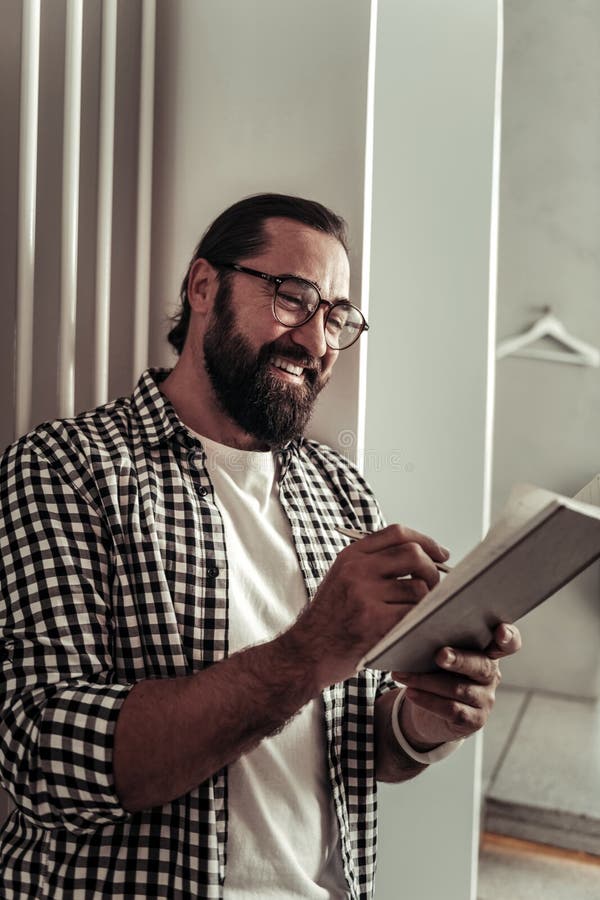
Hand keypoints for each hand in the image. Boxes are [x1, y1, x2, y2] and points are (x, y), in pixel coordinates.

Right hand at [287, 524, 449, 689]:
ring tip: (418, 612)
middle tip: (434, 587)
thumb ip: (373, 564)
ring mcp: (365, 594)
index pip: (397, 533)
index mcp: (351, 556)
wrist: (307, 652)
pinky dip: (420, 619)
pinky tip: (413, 626)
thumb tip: (421, 556)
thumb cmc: (329, 619)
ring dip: (427, 602)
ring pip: (418, 587)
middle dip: (432, 570)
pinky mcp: (374, 621)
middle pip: (413, 555)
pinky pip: (414, 612)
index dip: (425, 541)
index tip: (440, 554)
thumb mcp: (342, 578)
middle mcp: (357, 569)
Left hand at [392, 623, 521, 749]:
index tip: (499, 630)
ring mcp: (485, 698)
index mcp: (487, 651)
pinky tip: (411, 692)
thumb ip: (441, 640)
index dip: (508, 636)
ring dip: (427, 681)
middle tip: (440, 655)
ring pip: (460, 688)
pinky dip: (428, 700)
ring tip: (404, 675)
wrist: (431, 710)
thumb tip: (416, 630)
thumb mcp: (442, 653)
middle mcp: (491, 674)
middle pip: (481, 665)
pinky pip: (452, 709)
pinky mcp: (474, 720)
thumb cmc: (437, 671)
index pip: (508, 643)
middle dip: (459, 659)